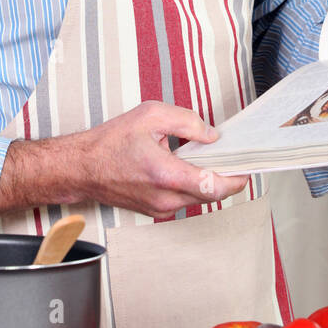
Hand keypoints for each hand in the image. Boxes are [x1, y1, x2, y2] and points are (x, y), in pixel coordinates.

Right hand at [56, 101, 250, 218]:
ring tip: (201, 158)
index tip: (246, 168)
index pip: (214, 186)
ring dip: (204, 180)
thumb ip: (188, 123)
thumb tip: (212, 136)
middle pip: (210, 194)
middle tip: (229, 156)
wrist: (81, 167)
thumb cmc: (110, 142)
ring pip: (197, 198)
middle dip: (223, 176)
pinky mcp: (154, 211)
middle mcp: (164, 199)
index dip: (236, 179)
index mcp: (166, 174)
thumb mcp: (151, 116)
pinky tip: (183, 167)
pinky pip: (182, 200)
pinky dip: (189, 185)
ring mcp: (159, 209)